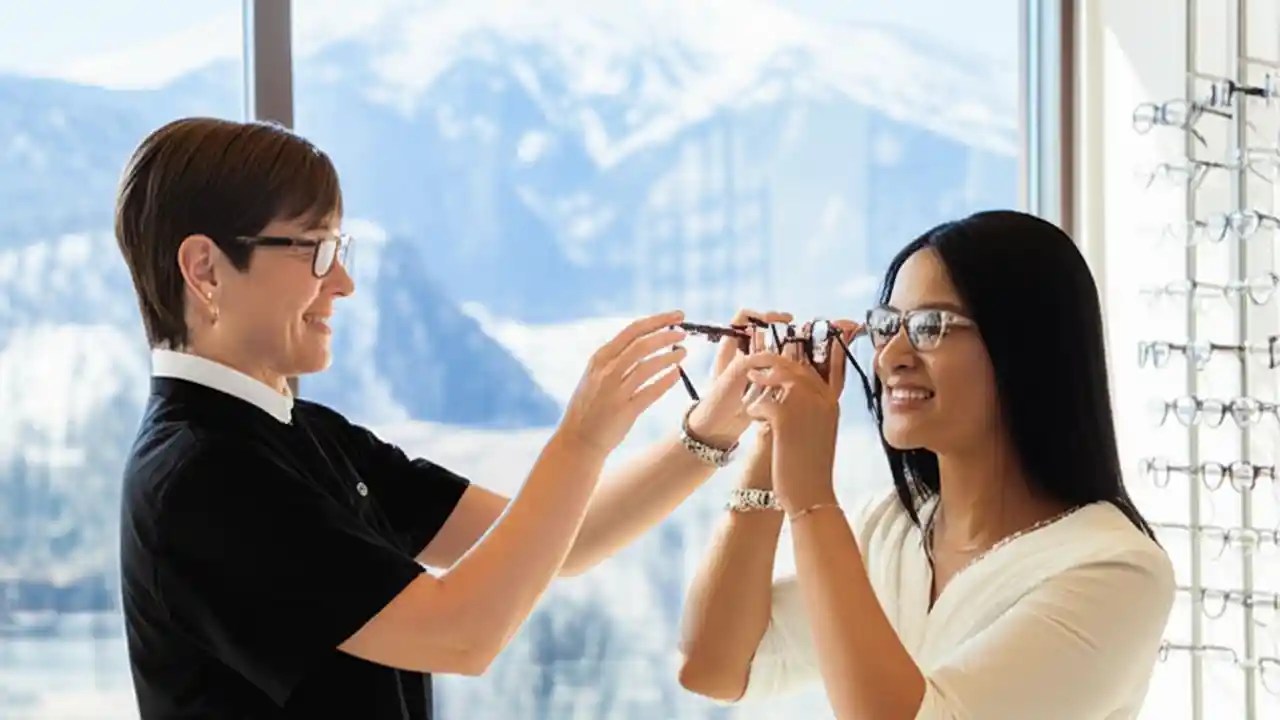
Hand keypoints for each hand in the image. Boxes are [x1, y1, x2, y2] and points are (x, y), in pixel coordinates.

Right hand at [558, 310, 687, 455]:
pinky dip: (666, 380)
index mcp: (600, 358)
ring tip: (684, 353)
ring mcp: (615, 392)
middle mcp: (606, 372)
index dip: (658, 320)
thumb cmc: (590, 405)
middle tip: (684, 333)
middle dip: (666, 335)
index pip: (632, 330)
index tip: (677, 315)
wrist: (578, 439)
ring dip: (669, 357)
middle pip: (642, 345)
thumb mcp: (595, 374)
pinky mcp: (624, 411)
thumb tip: (644, 338)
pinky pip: (650, 392)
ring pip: (648, 366)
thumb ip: (615, 357)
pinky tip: (677, 374)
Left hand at [686, 308, 793, 448]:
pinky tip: (797, 377)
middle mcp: (742, 354)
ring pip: (774, 352)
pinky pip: (779, 372)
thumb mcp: (733, 376)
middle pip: (765, 334)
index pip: (745, 318)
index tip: (781, 320)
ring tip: (799, 361)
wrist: (716, 431)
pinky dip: (788, 371)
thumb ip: (752, 359)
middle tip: (798, 341)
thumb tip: (773, 352)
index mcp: (730, 346)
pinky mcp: (763, 385)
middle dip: (782, 335)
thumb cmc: (717, 402)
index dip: (762, 314)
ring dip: (787, 354)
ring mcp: (754, 369)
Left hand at [743, 323, 859, 511]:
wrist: (811, 495)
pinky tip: (753, 417)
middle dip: (776, 361)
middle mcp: (823, 401)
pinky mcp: (786, 419)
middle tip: (758, 361)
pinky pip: (765, 401)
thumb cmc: (811, 467)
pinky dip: (756, 407)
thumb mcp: (818, 433)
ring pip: (781, 377)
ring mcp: (806, 407)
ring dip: (763, 378)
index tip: (787, 350)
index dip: (802, 356)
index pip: (821, 367)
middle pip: (798, 367)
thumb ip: (810, 410)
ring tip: (751, 379)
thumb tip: (790, 392)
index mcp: (832, 404)